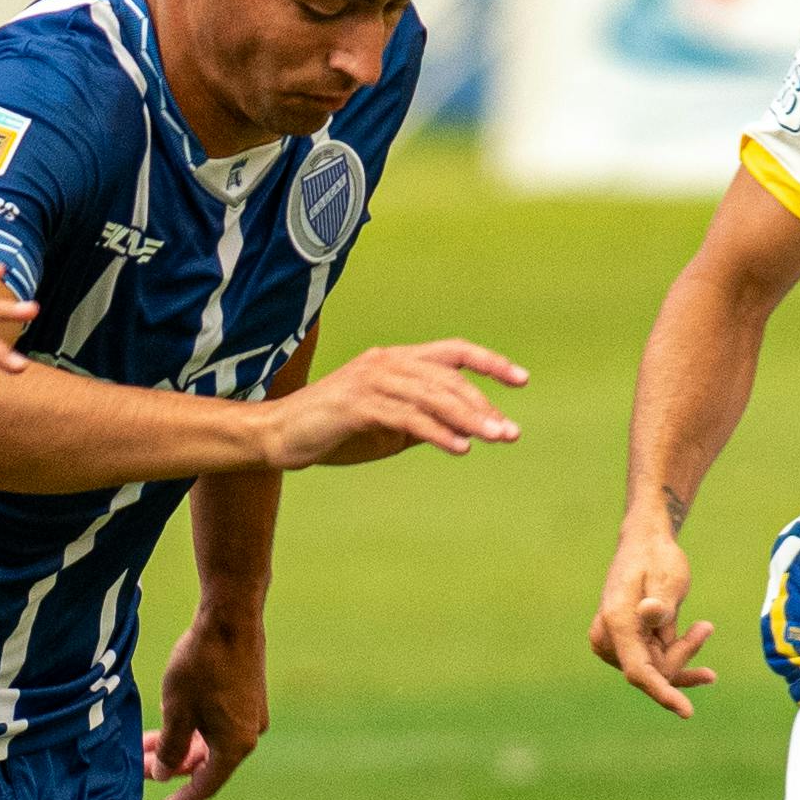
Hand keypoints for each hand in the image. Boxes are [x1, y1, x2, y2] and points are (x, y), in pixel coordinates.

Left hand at [142, 611, 267, 799]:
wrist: (231, 617)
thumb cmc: (202, 665)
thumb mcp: (176, 712)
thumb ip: (170, 749)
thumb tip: (166, 774)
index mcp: (234, 746)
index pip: (204, 787)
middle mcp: (248, 735)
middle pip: (205, 764)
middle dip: (171, 767)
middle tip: (140, 767)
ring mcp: (250, 715)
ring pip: (208, 742)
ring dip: (178, 745)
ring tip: (147, 743)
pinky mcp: (248, 696)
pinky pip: (216, 724)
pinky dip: (192, 728)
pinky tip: (168, 720)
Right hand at [264, 339, 529, 468]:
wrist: (278, 436)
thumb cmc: (332, 432)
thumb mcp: (386, 425)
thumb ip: (420, 420)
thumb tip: (462, 429)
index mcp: (395, 360)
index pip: (453, 352)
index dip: (489, 363)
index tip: (521, 380)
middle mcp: (386, 361)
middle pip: (448, 378)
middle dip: (483, 405)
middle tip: (510, 432)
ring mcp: (370, 380)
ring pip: (432, 396)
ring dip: (468, 418)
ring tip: (495, 437)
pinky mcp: (357, 404)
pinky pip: (407, 417)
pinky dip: (437, 432)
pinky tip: (460, 447)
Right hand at [589, 521, 717, 716]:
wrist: (644, 544)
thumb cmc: (658, 557)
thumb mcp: (668, 576)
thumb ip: (661, 602)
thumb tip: (649, 613)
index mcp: (617, 623)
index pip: (639, 671)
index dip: (663, 692)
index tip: (687, 711)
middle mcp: (609, 638)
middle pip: (653, 670)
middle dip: (682, 656)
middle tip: (705, 627)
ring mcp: (614, 644)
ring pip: (655, 669)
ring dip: (683, 654)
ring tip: (704, 628)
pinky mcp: (624, 645)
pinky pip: (653, 665)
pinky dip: (678, 660)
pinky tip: (704, 671)